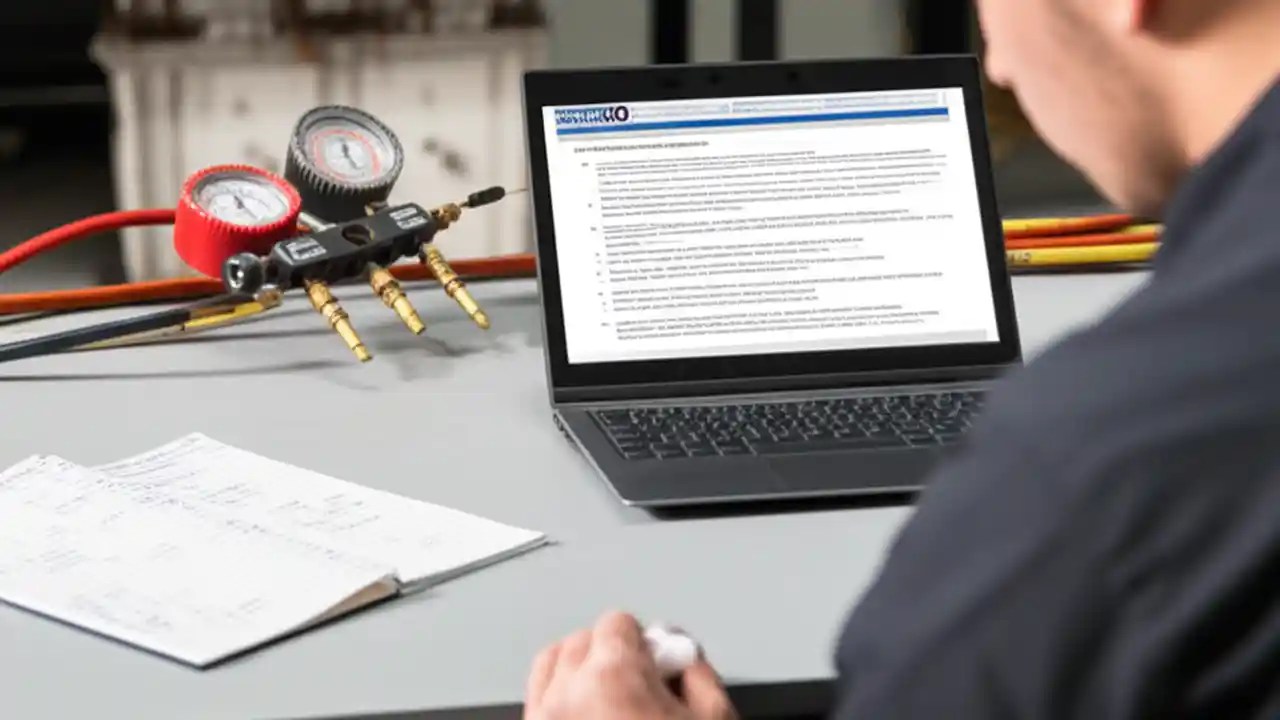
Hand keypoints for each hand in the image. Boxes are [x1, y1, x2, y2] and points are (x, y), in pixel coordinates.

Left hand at [524, 611, 737, 719]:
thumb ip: (699, 673)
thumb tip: (684, 654)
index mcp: (614, 676)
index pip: (618, 621)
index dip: (645, 641)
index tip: (656, 661)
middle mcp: (568, 693)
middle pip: (583, 638)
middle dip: (611, 652)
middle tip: (640, 682)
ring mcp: (545, 719)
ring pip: (551, 664)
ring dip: (579, 668)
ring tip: (608, 694)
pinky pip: (534, 699)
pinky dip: (555, 695)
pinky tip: (582, 712)